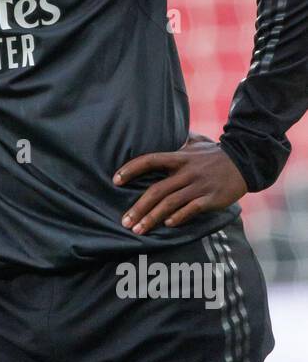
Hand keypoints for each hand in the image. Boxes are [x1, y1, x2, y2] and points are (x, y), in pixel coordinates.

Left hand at [114, 137, 247, 234]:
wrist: (247, 161)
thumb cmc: (216, 153)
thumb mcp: (196, 142)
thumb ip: (179, 141)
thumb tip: (165, 131)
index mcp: (180, 157)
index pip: (150, 160)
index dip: (131, 169)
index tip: (115, 180)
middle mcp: (187, 172)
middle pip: (157, 190)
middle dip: (138, 207)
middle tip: (124, 222)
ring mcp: (199, 186)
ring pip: (170, 203)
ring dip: (152, 218)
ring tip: (138, 230)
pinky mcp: (212, 198)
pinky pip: (192, 209)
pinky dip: (178, 217)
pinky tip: (167, 225)